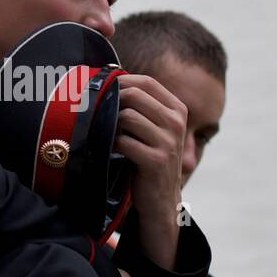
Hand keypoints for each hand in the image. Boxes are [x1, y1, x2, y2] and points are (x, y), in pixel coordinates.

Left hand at [114, 74, 185, 268]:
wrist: (161, 199)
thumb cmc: (149, 158)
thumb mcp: (152, 128)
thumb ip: (139, 106)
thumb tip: (106, 78)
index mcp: (177, 110)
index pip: (147, 82)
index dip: (122, 81)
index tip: (103, 88)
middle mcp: (176, 123)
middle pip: (134, 95)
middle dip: (111, 101)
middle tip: (99, 113)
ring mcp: (168, 142)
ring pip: (127, 116)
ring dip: (110, 124)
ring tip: (107, 135)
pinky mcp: (156, 160)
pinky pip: (123, 141)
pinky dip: (111, 144)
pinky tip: (110, 150)